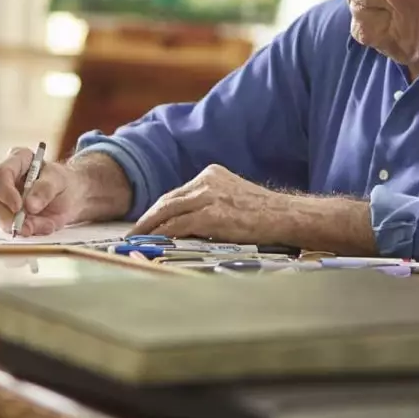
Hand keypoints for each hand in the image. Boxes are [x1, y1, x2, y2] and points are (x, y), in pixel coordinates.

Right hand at [0, 147, 85, 236]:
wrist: (71, 196)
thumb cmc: (63, 182)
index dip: (6, 192)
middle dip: (8, 217)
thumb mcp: (60, 180)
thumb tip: (29, 206)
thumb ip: (45, 189)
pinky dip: (25, 231)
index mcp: (17, 159)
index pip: (1, 173)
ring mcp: (3, 198)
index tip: (18, 207)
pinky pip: (10, 227)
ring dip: (18, 227)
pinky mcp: (7, 215)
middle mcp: (4, 179)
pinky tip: (42, 227)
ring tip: (43, 227)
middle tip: (26, 228)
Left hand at [128, 164, 283, 242]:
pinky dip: (163, 234)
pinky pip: (178, 225)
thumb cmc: (264, 213)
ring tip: (137, 240)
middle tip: (133, 233)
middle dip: (148, 218)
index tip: (147, 222)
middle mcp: (206, 181)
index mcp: (211, 174)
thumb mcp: (233, 198)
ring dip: (150, 227)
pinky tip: (154, 243)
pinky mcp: (211, 214)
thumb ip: (210, 203)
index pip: (177, 193)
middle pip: (168, 200)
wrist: (285, 216)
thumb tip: (187, 223)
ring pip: (168, 211)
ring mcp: (208, 196)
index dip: (159, 209)